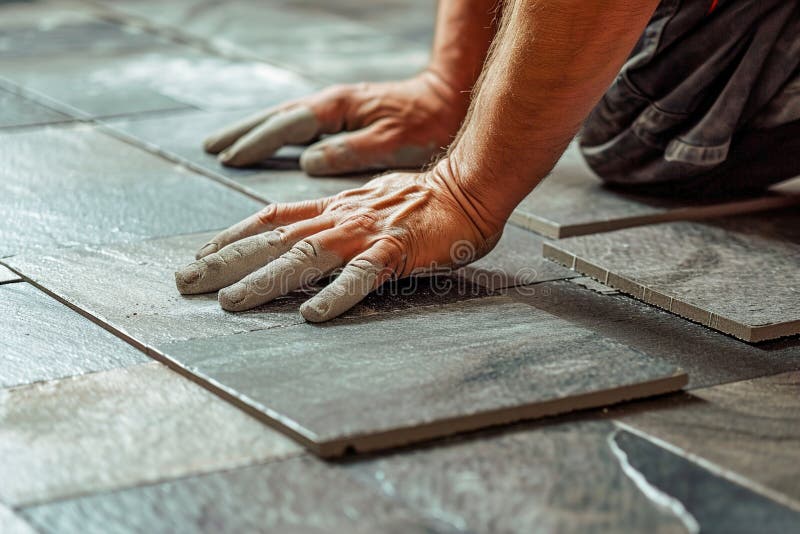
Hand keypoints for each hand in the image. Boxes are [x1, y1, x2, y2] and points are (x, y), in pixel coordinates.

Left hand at [174, 162, 502, 321]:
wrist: (468, 188)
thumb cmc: (422, 202)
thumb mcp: (368, 203)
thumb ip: (338, 220)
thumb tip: (308, 239)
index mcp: (333, 209)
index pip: (271, 219)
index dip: (232, 236)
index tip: (201, 255)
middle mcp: (339, 218)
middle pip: (272, 239)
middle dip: (224, 261)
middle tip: (185, 283)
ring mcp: (365, 234)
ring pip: (304, 257)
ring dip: (264, 279)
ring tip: (229, 303)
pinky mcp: (395, 252)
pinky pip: (362, 276)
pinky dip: (336, 294)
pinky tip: (312, 316)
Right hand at [203, 71, 468, 175]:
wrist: (449, 99)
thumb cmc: (426, 123)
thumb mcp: (391, 141)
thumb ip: (349, 151)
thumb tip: (306, 161)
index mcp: (339, 108)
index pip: (288, 125)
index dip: (257, 143)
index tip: (230, 157)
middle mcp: (333, 104)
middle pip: (277, 116)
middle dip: (243, 132)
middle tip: (209, 146)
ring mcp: (338, 108)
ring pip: (286, 118)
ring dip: (255, 130)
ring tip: (226, 143)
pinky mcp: (347, 117)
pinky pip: (301, 124)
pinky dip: (278, 133)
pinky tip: (271, 143)